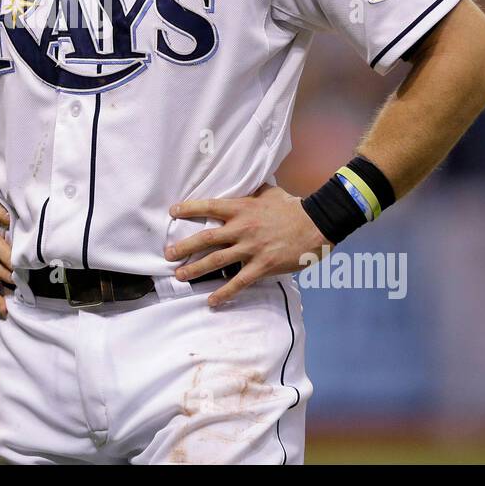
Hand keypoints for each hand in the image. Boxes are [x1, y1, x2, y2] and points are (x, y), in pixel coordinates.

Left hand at [165, 183, 333, 307]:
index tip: (172, 212)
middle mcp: (242, 228)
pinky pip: (239, 282)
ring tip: (180, 275)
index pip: (209, 206)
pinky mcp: (262, 266)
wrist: (316, 223)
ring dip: (196, 269)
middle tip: (168, 254)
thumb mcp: (268, 193)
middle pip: (206, 238)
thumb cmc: (292, 207)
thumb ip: (251, 192)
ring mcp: (251, 248)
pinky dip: (224, 293)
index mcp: (242, 208)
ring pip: (217, 261)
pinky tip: (212, 301)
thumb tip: (243, 184)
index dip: (189, 209)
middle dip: (184, 247)